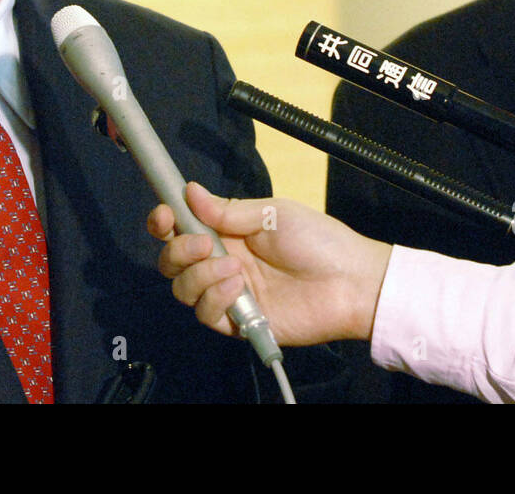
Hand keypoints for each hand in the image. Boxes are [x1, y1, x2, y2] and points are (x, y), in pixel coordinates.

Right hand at [147, 182, 392, 345]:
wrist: (350, 281)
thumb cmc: (319, 240)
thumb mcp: (273, 213)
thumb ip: (229, 209)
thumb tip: (190, 192)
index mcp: (229, 232)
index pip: (181, 228)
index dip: (164, 221)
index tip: (164, 215)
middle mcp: (222, 262)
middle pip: (173, 261)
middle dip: (178, 249)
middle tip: (204, 243)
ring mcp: (229, 293)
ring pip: (183, 288)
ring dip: (200, 275)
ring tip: (235, 267)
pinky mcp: (238, 322)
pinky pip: (206, 314)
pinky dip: (215, 297)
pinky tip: (240, 286)